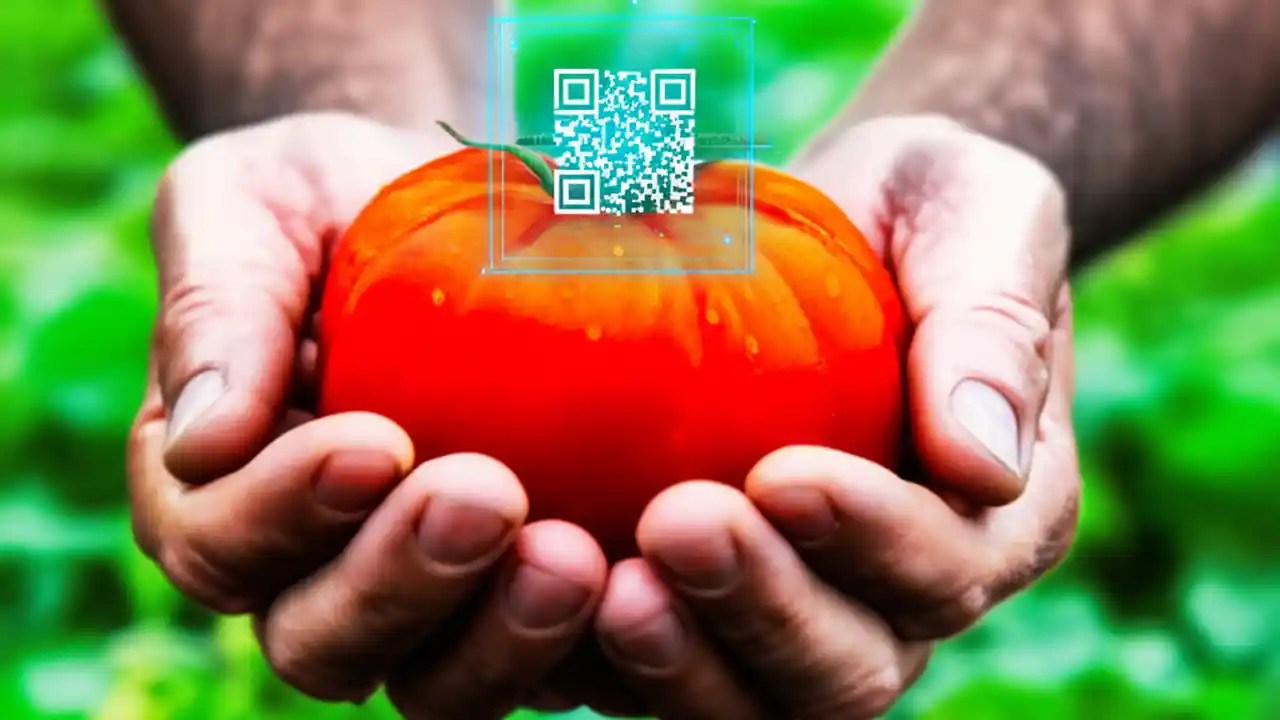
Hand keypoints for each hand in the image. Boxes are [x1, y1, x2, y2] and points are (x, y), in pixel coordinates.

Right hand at [127, 113, 607, 715]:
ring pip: (439, 681)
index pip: (219, 540)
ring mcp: (428, 597)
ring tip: (577, 560)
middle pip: (324, 641)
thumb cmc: (335, 198)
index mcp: (220, 488)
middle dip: (400, 582)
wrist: (463, 204)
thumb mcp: (251, 204)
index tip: (375, 439)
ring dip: (503, 637)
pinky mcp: (522, 598)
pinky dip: (594, 642)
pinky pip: (552, 661)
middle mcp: (311, 569)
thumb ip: (214, 304)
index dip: (285, 511)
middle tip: (488, 496)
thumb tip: (203, 440)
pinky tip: (644, 577)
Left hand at [592, 116, 1079, 717]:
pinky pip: (650, 666)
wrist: (831, 221)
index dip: (874, 542)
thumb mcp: (979, 215)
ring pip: (747, 699)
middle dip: (762, 610)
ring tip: (603, 586)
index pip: (947, 567)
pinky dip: (590, 651)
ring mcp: (790, 611)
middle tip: (675, 524)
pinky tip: (531, 584)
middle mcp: (894, 594)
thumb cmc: (917, 208)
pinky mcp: (695, 605)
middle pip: (845, 669)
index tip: (784, 473)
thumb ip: (992, 323)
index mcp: (993, 519)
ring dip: (676, 662)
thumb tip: (984, 464)